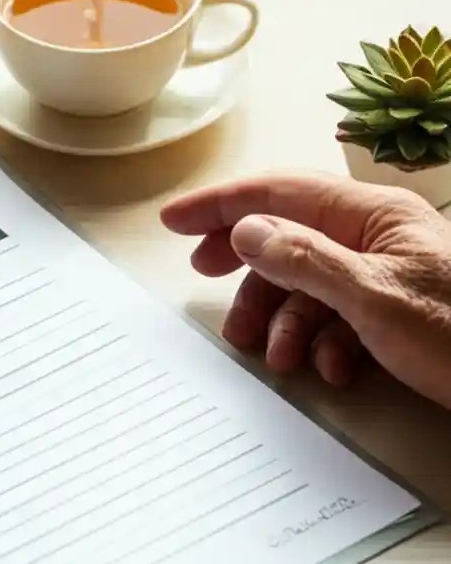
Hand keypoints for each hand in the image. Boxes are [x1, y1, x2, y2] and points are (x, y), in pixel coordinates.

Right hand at [161, 174, 450, 407]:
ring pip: (305, 284)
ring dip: (281, 321)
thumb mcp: (372, 299)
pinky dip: (321, 344)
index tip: (174, 221)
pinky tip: (330, 369)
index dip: (222, 204)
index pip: (280, 193)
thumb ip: (303, 260)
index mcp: (371, 215)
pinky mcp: (389, 312)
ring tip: (271, 357)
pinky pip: (333, 317)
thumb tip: (245, 230)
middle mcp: (373, 237)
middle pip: (286, 234)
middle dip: (244, 264)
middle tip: (202, 278)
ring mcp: (382, 274)